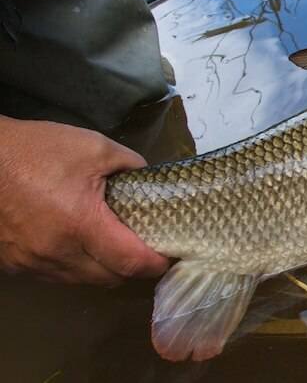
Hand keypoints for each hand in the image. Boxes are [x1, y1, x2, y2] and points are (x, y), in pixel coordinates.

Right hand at [0, 116, 167, 285]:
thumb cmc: (34, 150)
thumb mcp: (93, 147)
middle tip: (146, 248)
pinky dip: (75, 266)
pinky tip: (79, 245)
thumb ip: (130, 165)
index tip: (170, 255)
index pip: (131, 262)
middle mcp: (57, 253)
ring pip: (82, 281)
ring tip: (114, 246)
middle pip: (110, 278)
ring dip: (103, 269)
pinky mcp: (14, 264)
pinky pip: (56, 276)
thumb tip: (149, 181)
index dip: (156, 263)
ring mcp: (32, 263)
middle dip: (132, 268)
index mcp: (81, 225)